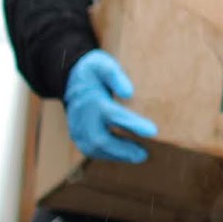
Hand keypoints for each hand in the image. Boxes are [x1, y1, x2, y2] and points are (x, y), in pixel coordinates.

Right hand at [63, 49, 158, 163]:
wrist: (69, 77)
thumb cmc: (93, 70)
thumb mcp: (103, 64)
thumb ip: (115, 76)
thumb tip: (129, 93)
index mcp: (92, 100)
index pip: (114, 115)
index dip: (134, 125)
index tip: (153, 131)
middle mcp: (82, 117)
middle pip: (101, 139)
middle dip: (123, 149)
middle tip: (144, 155)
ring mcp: (77, 128)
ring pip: (94, 148)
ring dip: (116, 155)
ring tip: (137, 157)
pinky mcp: (76, 134)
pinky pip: (90, 149)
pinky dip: (107, 155)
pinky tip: (123, 155)